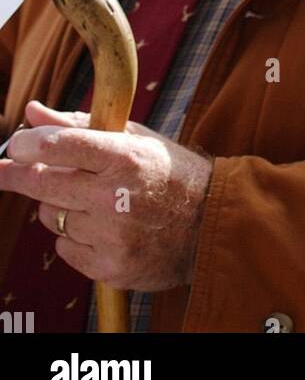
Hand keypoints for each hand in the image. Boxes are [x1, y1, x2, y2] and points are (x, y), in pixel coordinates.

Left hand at [0, 100, 212, 291]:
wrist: (208, 224)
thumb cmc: (168, 172)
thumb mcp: (134, 139)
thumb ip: (79, 125)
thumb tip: (32, 112)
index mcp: (125, 157)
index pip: (60, 145)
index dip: (27, 144)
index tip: (14, 145)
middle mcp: (116, 197)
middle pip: (44, 184)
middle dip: (16, 175)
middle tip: (5, 169)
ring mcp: (112, 236)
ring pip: (51, 217)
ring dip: (57, 206)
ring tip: (89, 199)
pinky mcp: (110, 268)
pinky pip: (65, 248)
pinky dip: (73, 237)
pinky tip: (100, 227)